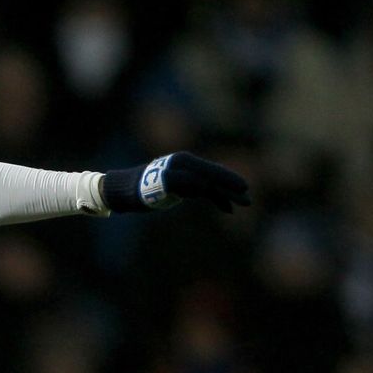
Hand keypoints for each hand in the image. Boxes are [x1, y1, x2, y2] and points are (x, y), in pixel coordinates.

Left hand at [102, 152, 251, 212]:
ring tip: (244, 204)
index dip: (228, 180)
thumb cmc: (138, 188)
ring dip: (227, 195)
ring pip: (212, 185)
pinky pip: (205, 192)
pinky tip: (227, 209)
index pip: (211, 172)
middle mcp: (187, 166)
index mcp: (184, 163)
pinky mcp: (184, 185)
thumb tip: (203, 184)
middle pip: (215, 177)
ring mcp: (186, 175)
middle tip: (248, 198)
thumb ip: (180, 182)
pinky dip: (215, 199)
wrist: (124, 190)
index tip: (243, 188)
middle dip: (232, 188)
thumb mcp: (157, 186)